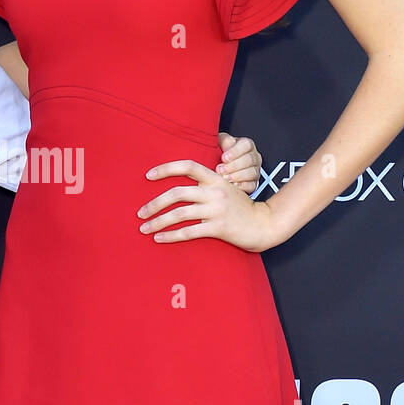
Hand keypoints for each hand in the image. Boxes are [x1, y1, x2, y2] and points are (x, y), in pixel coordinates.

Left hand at [137, 159, 285, 251]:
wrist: (263, 224)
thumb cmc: (240, 207)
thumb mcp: (226, 188)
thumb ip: (206, 185)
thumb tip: (178, 187)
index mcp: (215, 178)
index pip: (188, 166)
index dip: (166, 168)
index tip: (148, 176)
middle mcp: (214, 192)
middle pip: (177, 193)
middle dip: (154, 203)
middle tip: (140, 212)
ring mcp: (216, 210)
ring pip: (179, 214)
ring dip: (157, 221)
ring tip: (144, 228)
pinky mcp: (218, 228)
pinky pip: (188, 232)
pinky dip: (170, 235)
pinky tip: (158, 238)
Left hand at [215, 131, 261, 193]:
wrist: (221, 172)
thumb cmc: (220, 156)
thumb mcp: (219, 144)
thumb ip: (222, 141)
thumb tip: (218, 139)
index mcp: (246, 145)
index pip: (247, 145)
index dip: (235, 151)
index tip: (224, 157)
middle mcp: (253, 157)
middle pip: (250, 159)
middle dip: (234, 165)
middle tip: (221, 169)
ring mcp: (255, 171)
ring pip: (252, 173)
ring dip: (237, 176)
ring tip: (225, 178)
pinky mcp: (253, 184)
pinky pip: (252, 185)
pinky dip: (242, 186)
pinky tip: (232, 185)